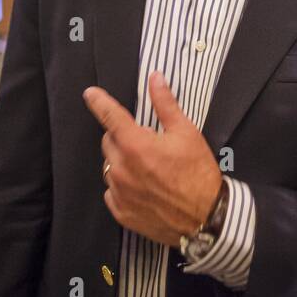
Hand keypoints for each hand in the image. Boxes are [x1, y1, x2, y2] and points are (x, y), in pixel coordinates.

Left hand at [83, 71, 222, 247]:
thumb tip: (155, 79)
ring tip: (148, 168)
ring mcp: (119, 193)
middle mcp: (121, 169)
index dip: (98, 102)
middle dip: (122, 137)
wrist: (206, 218)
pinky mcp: (121, 212)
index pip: (109, 116)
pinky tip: (143, 187)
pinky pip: (112, 192)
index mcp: (135, 145)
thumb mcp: (186, 133)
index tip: (90, 94)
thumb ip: (166, 104)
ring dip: (122, 162)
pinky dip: (123, 186)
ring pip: (109, 167)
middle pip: (109, 142)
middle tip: (146, 142)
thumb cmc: (198, 173)